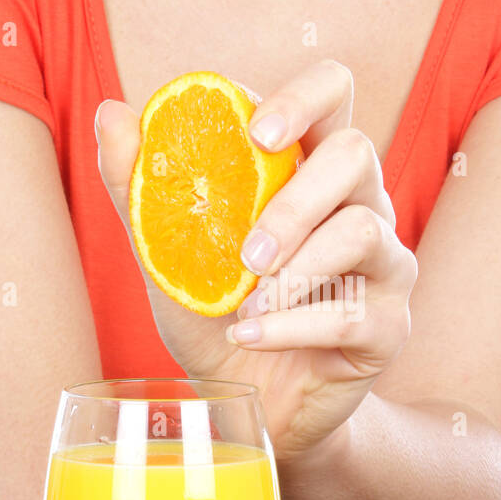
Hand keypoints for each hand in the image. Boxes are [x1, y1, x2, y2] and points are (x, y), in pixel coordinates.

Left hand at [95, 60, 417, 461]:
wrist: (247, 405)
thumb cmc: (217, 317)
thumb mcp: (167, 253)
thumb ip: (142, 188)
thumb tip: (111, 111)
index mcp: (311, 168)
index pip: (331, 94)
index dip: (302, 97)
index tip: (257, 132)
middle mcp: (359, 203)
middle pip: (356, 153)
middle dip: (295, 198)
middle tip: (247, 248)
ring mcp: (384, 262)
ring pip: (363, 231)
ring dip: (294, 268)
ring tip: (244, 302)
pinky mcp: (389, 324)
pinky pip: (352, 313)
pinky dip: (291, 326)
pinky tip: (248, 337)